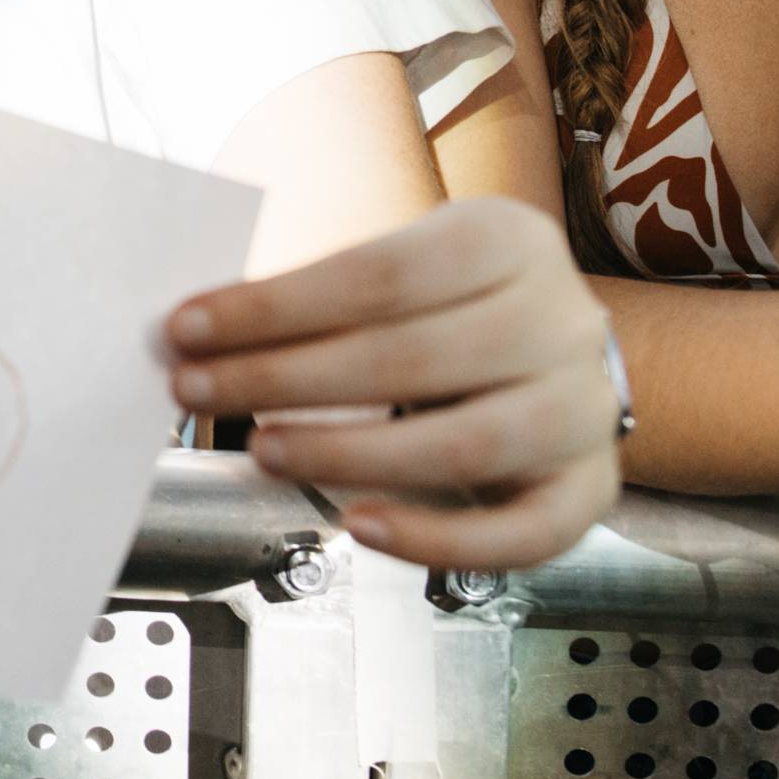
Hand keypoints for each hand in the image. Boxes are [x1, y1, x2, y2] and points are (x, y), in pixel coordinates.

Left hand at [167, 196, 620, 568]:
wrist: (553, 349)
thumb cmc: (450, 308)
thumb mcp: (400, 267)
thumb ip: (315, 296)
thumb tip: (200, 333)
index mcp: (508, 241)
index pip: (382, 273)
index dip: (277, 305)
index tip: (190, 328)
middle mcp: (559, 320)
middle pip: (415, 356)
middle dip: (287, 377)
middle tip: (200, 390)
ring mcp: (583, 410)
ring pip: (465, 444)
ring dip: (347, 454)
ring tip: (264, 451)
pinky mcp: (589, 489)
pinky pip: (520, 533)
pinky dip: (434, 538)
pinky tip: (360, 524)